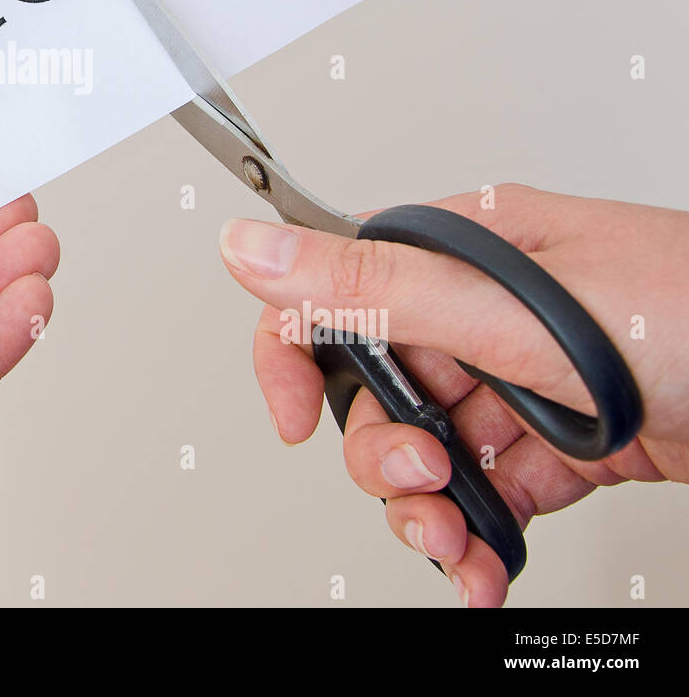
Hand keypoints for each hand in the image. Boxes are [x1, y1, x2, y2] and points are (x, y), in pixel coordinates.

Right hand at [220, 183, 688, 606]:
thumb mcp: (513, 306)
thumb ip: (373, 286)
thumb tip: (250, 247)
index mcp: (457, 252)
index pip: (335, 292)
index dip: (297, 359)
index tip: (297, 424)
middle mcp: (481, 311)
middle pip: (378, 392)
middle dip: (385, 457)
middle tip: (427, 484)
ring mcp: (521, 378)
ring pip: (431, 452)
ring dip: (431, 511)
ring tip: (462, 542)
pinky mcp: (561, 439)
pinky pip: (491, 491)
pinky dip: (484, 537)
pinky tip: (490, 564)